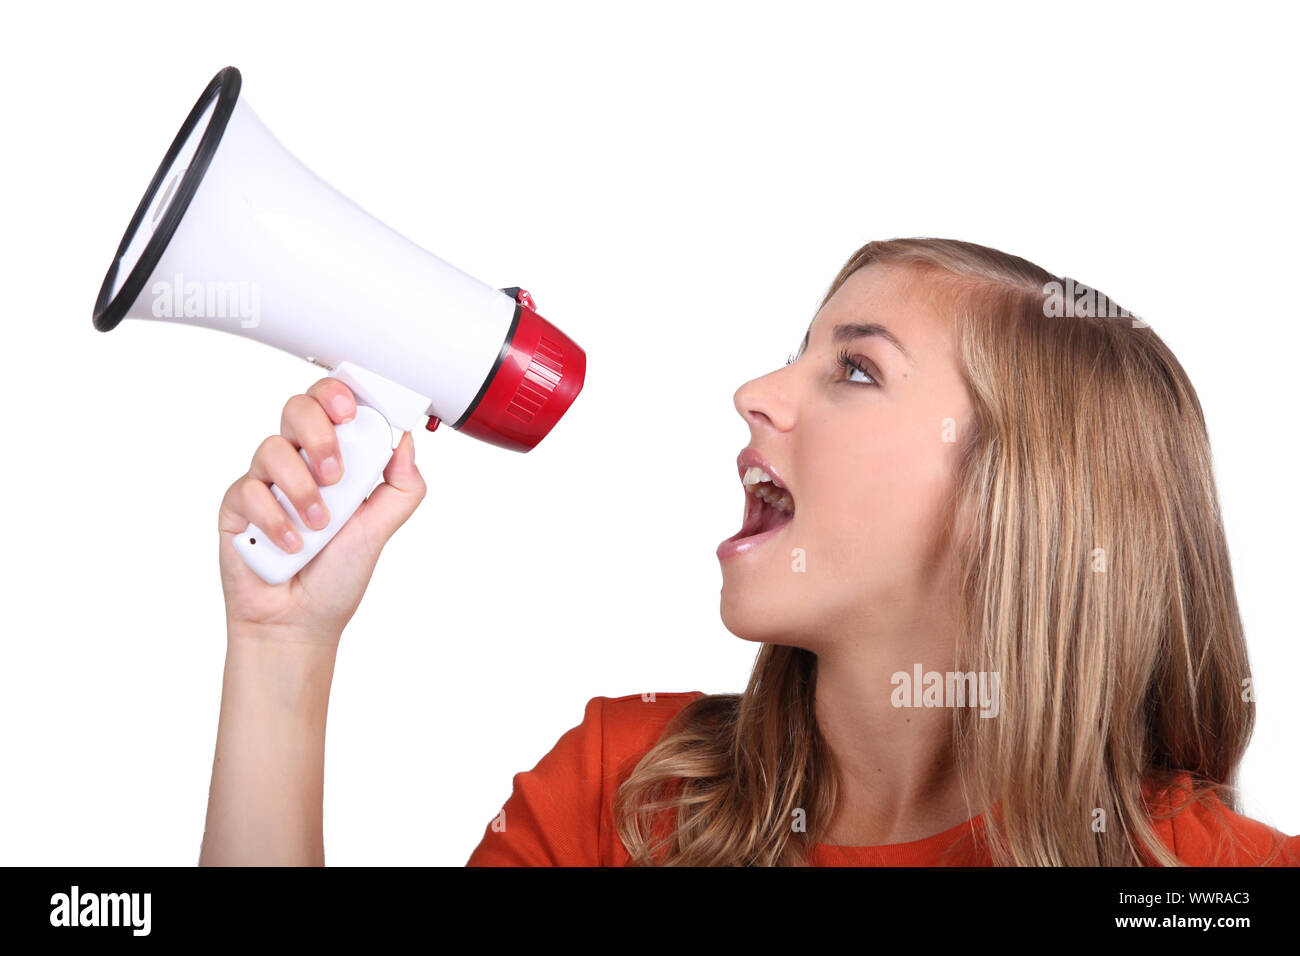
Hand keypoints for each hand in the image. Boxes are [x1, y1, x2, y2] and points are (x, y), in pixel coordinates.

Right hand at [217, 377, 426, 643]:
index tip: (352, 411)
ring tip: (319, 525)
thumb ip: (400, 486)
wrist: (300, 621)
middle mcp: (299, 462)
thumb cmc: (338, 573)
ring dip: (302, 489)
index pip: (332, 405)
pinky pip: (249, 490)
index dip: (338, 395)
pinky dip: (276, 520)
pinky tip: (292, 546)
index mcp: (335, 459)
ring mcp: (265, 481)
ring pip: (272, 448)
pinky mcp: (237, 506)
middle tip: (336, 473)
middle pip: (297, 409)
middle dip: (319, 433)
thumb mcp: (381, 528)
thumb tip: (406, 442)